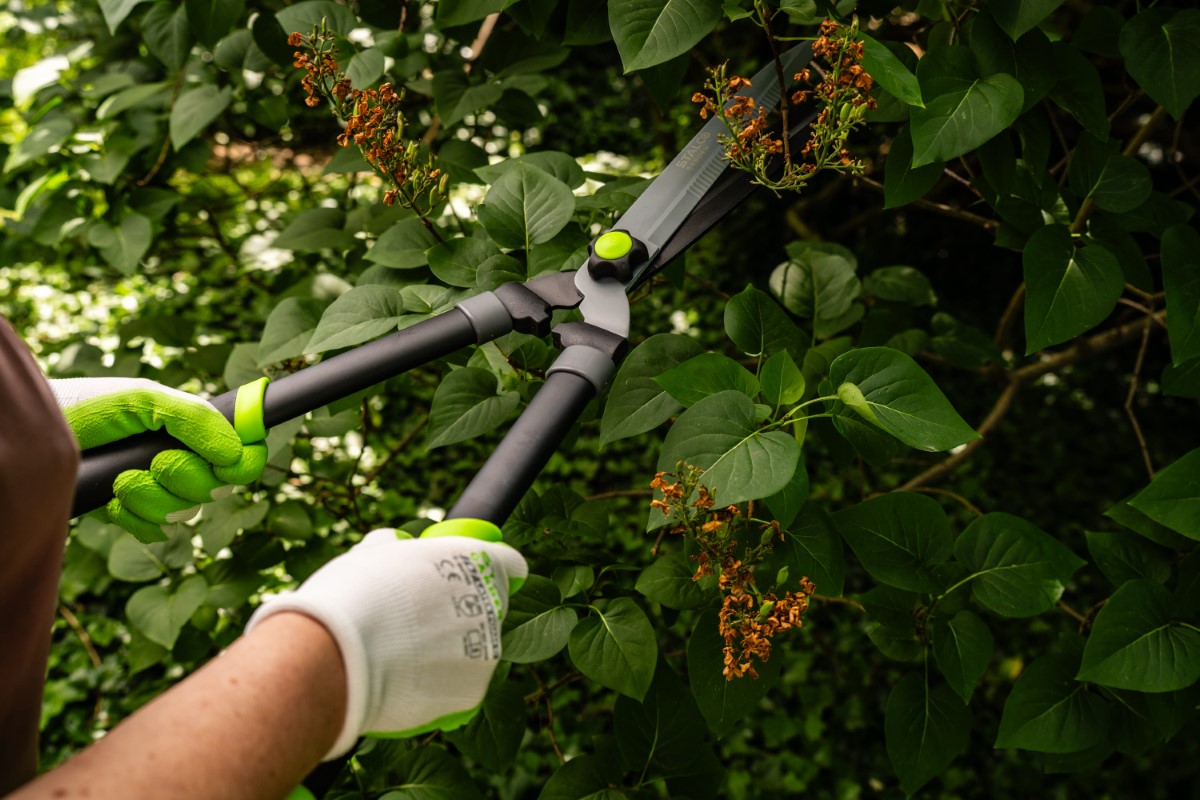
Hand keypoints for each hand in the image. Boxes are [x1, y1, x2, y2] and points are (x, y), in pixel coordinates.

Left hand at [50, 377, 266, 540]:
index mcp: (192, 429)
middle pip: (218, 488)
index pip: (243, 452)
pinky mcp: (134, 514)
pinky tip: (114, 499)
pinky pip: (158, 531)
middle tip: (155, 461)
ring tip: (121, 480)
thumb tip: (237, 453)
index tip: (232, 463)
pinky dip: (135, 518)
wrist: (33, 435)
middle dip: (185, 477)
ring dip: (152, 497)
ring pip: (186, 512)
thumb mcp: (144, 399)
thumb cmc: (86, 405)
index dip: (246, 461)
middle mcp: (182, 459)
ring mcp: (159, 489)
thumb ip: (194, 419)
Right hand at [246, 523, 527, 759]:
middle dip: (462, 614)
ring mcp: (486, 651)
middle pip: (491, 609)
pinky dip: (436, 688)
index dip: (489, 570)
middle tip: (418, 623)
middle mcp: (491, 604)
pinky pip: (457, 688)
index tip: (471, 579)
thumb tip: (390, 544)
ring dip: (447, 654)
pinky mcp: (472, 693)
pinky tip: (401, 683)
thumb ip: (395, 548)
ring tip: (399, 657)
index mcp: (475, 560)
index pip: (509, 563)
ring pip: (475, 652)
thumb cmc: (352, 595)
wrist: (336, 656)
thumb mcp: (373, 554)